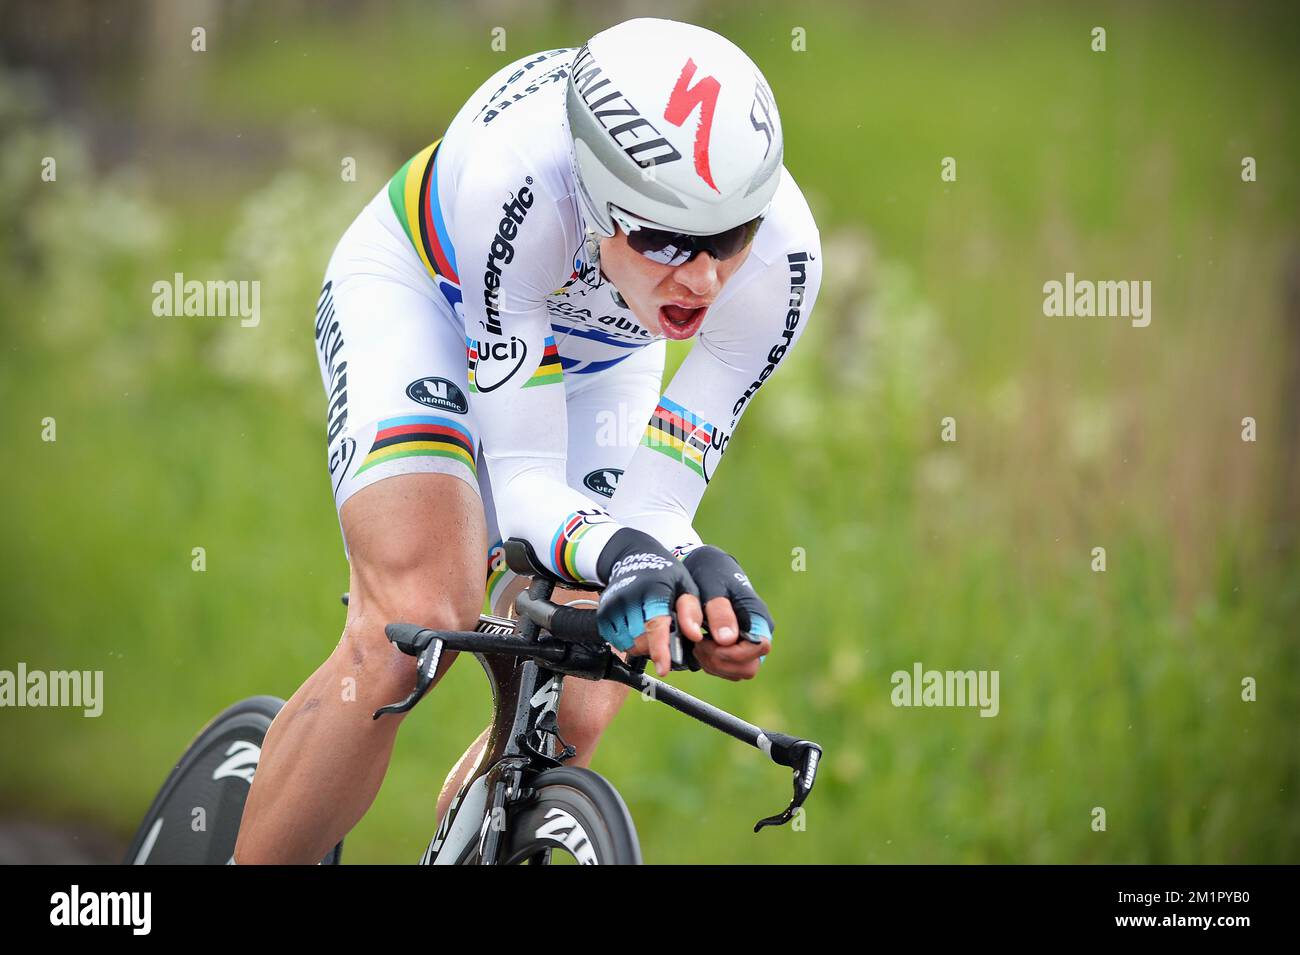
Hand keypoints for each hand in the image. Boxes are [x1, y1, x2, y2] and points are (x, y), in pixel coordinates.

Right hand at [596, 528, 698, 676]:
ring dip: (644, 646)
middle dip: (658, 647)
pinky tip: (640, 629)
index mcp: (653, 590)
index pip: (655, 625)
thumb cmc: (664, 573)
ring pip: (629, 644)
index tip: (664, 669)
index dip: (660, 649)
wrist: (630, 557)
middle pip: (642, 640)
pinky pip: (618, 642)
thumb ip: (692, 610)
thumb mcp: (686, 584)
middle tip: (668, 636)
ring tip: (654, 631)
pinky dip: (632, 642)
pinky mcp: (603, 615)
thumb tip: (694, 635)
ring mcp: (612, 607)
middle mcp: (628, 598)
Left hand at [681, 546, 773, 680]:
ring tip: (697, 643)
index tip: (712, 642)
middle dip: (721, 661)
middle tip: (700, 643)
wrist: (706, 570)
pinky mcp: (734, 653)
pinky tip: (698, 646)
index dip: (736, 652)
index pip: (760, 647)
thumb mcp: (713, 586)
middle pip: (749, 667)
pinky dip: (710, 664)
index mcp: (758, 617)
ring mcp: (747, 646)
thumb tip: (727, 640)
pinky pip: (726, 670)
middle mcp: (757, 635)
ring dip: (714, 664)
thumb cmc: (711, 573)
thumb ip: (720, 611)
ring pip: (737, 673)